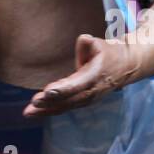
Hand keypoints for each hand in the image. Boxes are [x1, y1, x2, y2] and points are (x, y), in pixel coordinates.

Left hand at [23, 34, 140, 117]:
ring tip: (27, 112)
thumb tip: (83, 40)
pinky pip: (64, 108)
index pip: (77, 84)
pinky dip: (48, 111)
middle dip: (50, 102)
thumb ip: (88, 43)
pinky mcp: (82, 102)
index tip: (47, 91)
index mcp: (95, 75)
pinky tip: (33, 112)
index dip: (62, 89)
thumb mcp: (100, 43)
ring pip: (65, 106)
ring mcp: (87, 99)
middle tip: (33, 102)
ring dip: (46, 110)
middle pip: (68, 99)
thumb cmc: (108, 53)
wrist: (125, 67)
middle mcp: (91, 91)